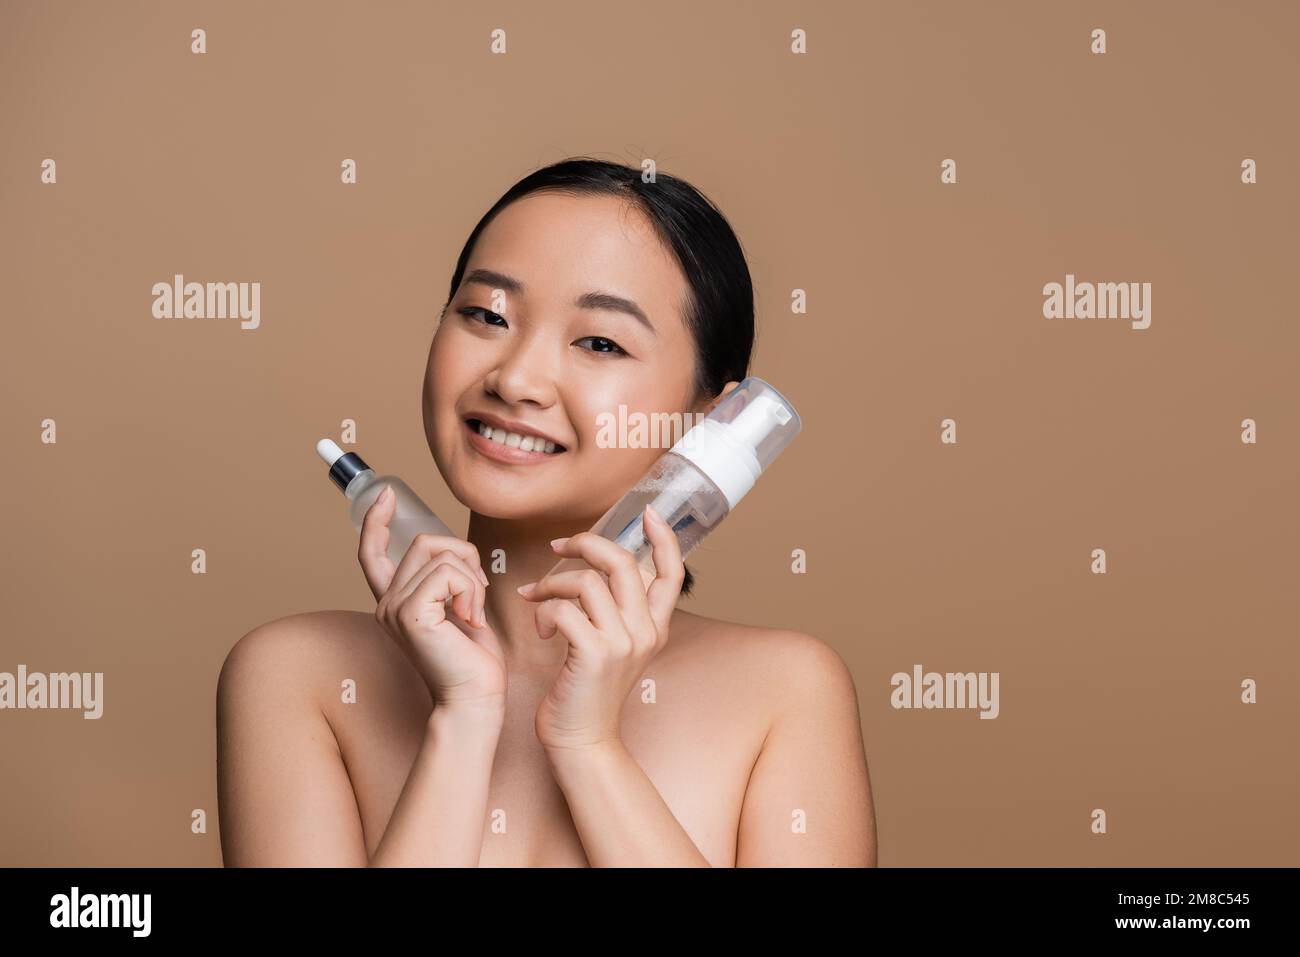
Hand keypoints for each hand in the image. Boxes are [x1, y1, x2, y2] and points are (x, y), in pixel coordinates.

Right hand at [359, 485, 505, 711]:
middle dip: (463, 556)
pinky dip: (470, 590)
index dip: (377, 521)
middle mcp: (387, 603)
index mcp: (396, 601)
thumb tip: (457, 551)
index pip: (373, 553)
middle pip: (424, 541)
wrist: (475, 699)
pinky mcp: (409, 613)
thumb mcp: (460, 608)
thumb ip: (449, 581)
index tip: (387, 496)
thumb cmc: (473, 660)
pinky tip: (470, 620)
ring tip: (473, 612)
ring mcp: (394, 608)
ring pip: (440, 554)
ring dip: (471, 577)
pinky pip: (447, 572)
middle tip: (476, 593)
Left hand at [517, 505, 683, 752]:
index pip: (673, 573)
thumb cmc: (586, 690)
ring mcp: (623, 643)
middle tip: (557, 547)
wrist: (581, 740)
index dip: (664, 538)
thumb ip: (613, 610)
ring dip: (551, 584)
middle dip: (584, 544)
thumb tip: (592, 567)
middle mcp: (645, 631)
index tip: (651, 513)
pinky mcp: (594, 654)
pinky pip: (563, 610)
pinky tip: (540, 632)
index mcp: (655, 627)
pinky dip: (542, 614)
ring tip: (534, 599)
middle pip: (622, 562)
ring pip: (586, 582)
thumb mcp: (613, 646)